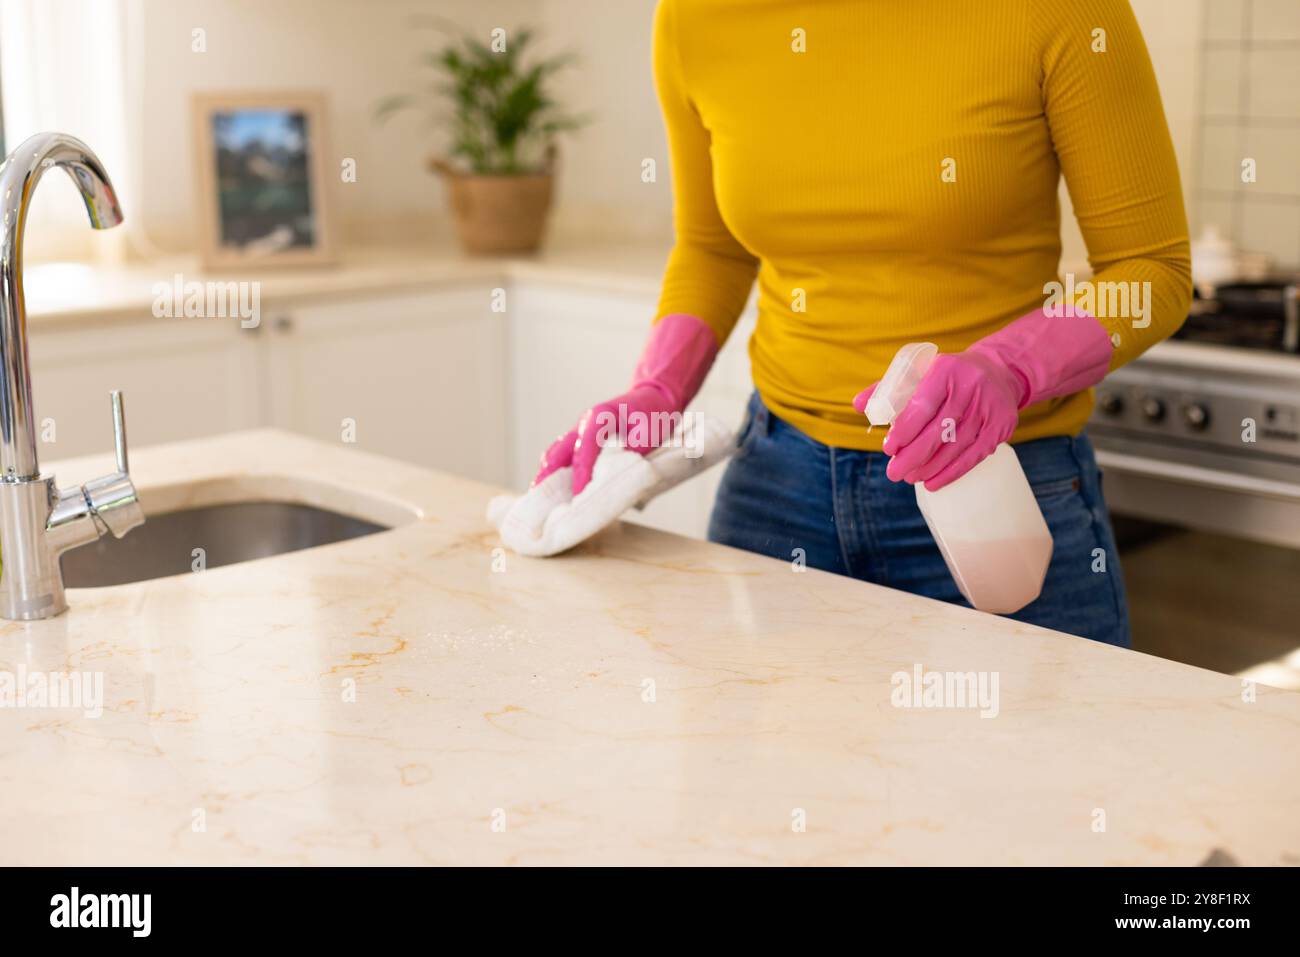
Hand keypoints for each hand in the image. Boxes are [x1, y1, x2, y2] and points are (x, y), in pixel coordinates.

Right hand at [533, 384, 680, 494]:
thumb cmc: (653, 415)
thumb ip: (632, 449)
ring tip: (539, 500)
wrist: (652, 399)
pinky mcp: (580, 440)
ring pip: (555, 454)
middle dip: (548, 477)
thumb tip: (617, 472)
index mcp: (599, 417)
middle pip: (558, 452)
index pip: (584, 450)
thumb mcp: (650, 432)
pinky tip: (551, 492)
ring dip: (547, 475)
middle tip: (540, 502)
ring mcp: (579, 431)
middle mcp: (583, 423)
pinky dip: (555, 472)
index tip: (578, 496)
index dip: (581, 475)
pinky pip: (562, 456)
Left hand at [855, 351, 1023, 490]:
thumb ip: (889, 388)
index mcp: (946, 369)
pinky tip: (932, 482)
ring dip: (930, 467)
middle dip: (912, 456)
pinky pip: (974, 455)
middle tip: (893, 472)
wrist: (997, 372)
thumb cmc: (948, 376)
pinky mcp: (1001, 425)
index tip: (888, 448)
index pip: (922, 405)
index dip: (904, 430)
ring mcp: (989, 407)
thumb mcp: (920, 372)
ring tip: (909, 477)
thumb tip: (859, 405)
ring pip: (956, 446)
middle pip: (939, 430)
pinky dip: (951, 472)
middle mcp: (971, 386)